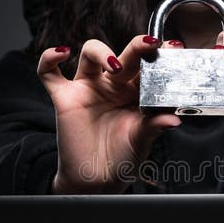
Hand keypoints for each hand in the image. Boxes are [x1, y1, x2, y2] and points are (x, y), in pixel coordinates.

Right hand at [37, 36, 181, 193]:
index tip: (173, 46)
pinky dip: (49, 58)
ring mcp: (88, 88)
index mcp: (136, 91)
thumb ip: (154, 126)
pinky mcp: (64, 97)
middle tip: (150, 43)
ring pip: (90, 53)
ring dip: (102, 52)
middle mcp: (113, 84)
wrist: (97, 179)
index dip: (158, 54)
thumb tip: (174, 119)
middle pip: (123, 55)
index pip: (147, 65)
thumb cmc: (123, 157)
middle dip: (137, 47)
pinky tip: (61, 52)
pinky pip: (49, 73)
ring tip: (114, 66)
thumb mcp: (142, 141)